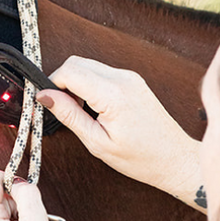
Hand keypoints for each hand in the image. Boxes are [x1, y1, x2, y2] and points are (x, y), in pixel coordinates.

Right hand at [39, 56, 204, 210]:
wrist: (174, 158)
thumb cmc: (141, 157)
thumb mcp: (97, 142)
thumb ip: (70, 115)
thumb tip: (45, 97)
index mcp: (113, 94)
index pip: (69, 71)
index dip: (51, 84)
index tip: (47, 103)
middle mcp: (123, 78)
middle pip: (77, 62)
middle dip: (61, 82)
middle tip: (61, 109)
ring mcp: (129, 76)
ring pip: (88, 65)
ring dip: (75, 83)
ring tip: (80, 112)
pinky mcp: (133, 80)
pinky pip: (101, 72)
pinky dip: (89, 85)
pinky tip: (93, 108)